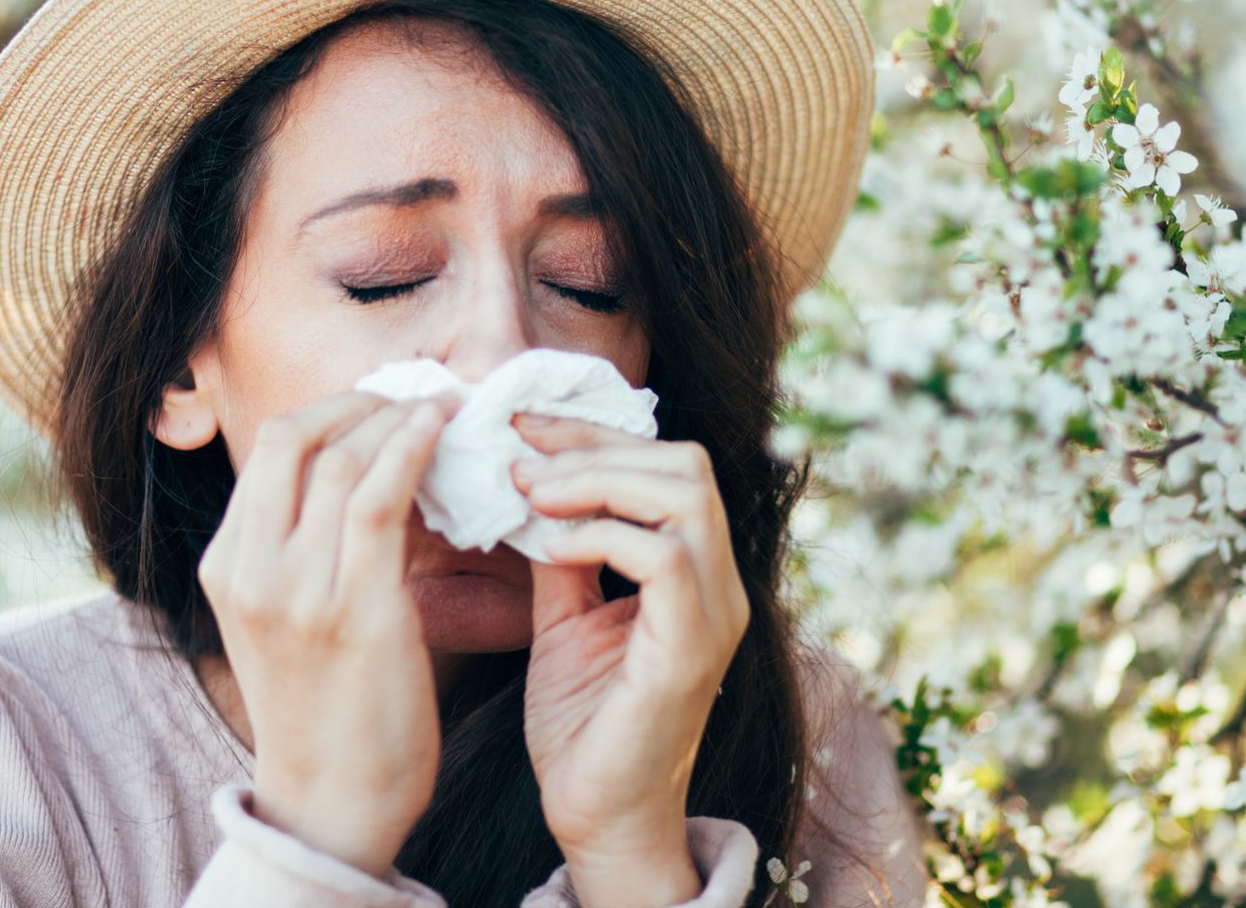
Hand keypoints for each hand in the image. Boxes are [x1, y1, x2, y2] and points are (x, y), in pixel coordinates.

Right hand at [197, 389, 455, 879]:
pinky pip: (379, 498)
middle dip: (363, 401)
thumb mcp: (287, 617)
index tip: (384, 402)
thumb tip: (368, 468)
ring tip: (443, 410)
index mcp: (225, 565)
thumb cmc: (327, 708)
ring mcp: (295, 589)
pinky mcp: (352, 609)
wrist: (331, 802)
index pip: (272, 448)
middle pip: (296, 435)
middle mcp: (248, 569)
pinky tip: (440, 434)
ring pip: (343, 458)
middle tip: (416, 397)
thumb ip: (306, 547)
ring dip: (400, 420)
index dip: (334, 408)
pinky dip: (411, 450)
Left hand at [508, 412, 750, 907]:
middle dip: (597, 444)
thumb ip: (561, 550)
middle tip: (523, 456)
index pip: (669, 464)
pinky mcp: (691, 651)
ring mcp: (716, 616)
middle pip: (686, 463)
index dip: (595, 434)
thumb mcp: (564, 616)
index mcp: (697, 572)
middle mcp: (722, 586)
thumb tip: (531, 480)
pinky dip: (602, 535)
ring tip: (533, 493)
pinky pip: (665, 557)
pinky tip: (551, 545)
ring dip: (598, 480)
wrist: (597, 818)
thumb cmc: (583, 725)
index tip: (523, 427)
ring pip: (685, 495)